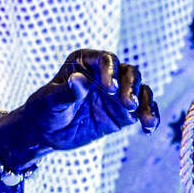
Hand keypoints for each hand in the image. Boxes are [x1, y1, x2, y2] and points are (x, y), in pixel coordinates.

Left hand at [0, 50, 158, 163]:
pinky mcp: (122, 113)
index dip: (110, 72)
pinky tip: (149, 128)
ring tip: (146, 119)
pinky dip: (149, 117)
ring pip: (140, 90)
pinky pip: (142, 111)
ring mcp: (116, 93)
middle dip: (132, 87)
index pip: (106, 59)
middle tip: (128, 104)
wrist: (45, 133)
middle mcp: (105, 74)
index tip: (109, 90)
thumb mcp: (50, 101)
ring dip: (146, 102)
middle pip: (129, 73)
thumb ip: (66, 92)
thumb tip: (79, 81)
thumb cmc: (43, 110)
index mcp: (85, 62)